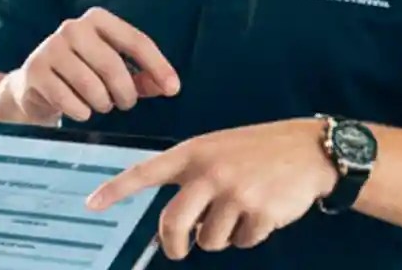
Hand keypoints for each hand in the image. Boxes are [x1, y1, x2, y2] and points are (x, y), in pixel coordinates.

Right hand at [6, 7, 179, 123]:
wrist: (34, 84)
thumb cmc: (83, 74)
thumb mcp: (114, 70)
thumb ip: (143, 77)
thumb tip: (169, 87)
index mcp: (97, 19)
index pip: (135, 40)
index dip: (158, 66)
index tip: (173, 89)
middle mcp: (72, 28)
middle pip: (113, 66)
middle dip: (125, 93)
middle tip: (125, 103)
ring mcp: (51, 48)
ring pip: (92, 86)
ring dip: (103, 104)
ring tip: (100, 104)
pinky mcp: (35, 72)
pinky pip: (70, 101)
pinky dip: (82, 112)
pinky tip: (79, 109)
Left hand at [85, 119, 338, 260]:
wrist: (309, 150)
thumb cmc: (257, 152)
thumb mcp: (218, 150)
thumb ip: (192, 178)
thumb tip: (175, 226)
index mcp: (194, 153)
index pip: (145, 172)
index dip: (117, 189)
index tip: (92, 204)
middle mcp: (209, 172)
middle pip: (173, 223)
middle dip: (173, 245)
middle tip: (178, 249)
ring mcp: (234, 192)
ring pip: (209, 239)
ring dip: (222, 236)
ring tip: (240, 210)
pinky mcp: (259, 212)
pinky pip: (241, 242)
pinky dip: (249, 235)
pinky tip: (262, 211)